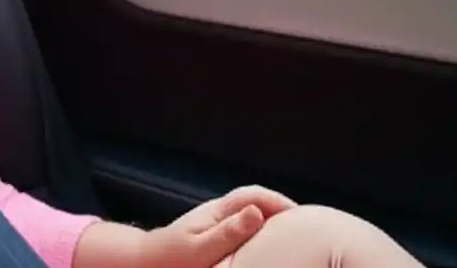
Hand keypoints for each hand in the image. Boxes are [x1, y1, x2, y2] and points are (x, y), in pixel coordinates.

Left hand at [137, 186, 297, 267]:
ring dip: (274, 220)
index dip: (280, 203)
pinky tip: (273, 247)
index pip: (255, 196)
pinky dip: (263, 232)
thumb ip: (229, 232)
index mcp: (219, 210)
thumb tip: (257, 212)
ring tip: (297, 236)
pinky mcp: (219, 234)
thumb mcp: (200, 249)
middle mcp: (221, 212)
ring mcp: (220, 222)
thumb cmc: (171, 259)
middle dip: (282, 210)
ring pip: (254, 214)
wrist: (148, 263)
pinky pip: (247, 228)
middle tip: (308, 226)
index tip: (302, 218)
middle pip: (258, 201)